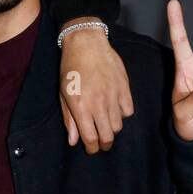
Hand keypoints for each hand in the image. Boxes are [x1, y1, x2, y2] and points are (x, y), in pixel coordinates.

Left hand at [59, 20, 133, 152]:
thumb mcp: (64, 94)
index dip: (92, 148)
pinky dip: (123, 114)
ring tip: (106, 125)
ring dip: (111, 129)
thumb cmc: (71, 68)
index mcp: (82, 107)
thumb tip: (73, 141)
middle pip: (107, 137)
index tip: (91, 149)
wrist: (87, 43)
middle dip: (103, 144)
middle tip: (100, 142)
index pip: (91, 139)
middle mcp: (99, 104)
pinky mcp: (125, 88)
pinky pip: (128, 111)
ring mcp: (114, 96)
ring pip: (118, 126)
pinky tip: (115, 109)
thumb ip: (69, 119)